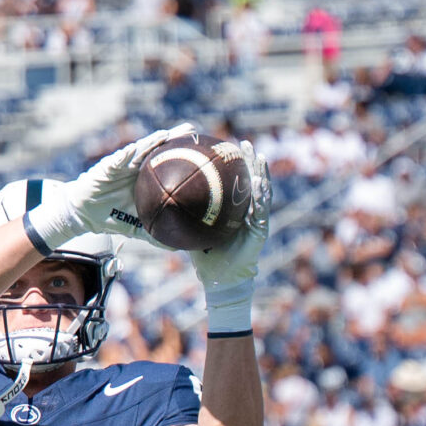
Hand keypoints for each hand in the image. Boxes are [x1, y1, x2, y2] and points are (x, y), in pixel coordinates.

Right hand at [25, 125, 192, 251]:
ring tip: (166, 134)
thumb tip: (178, 248)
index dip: (183, 154)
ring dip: (152, 141)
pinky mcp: (107, 167)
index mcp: (147, 178)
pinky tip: (132, 150)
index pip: (168, 162)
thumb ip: (156, 235)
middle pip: (159, 149)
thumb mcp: (138, 227)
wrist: (86, 214)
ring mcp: (123, 164)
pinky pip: (117, 159)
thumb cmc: (113, 216)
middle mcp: (138, 167)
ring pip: (140, 149)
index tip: (202, 148)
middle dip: (174, 137)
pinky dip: (125, 154)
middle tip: (192, 129)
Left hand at [189, 140, 271, 335]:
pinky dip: (262, 196)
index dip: (234, 166)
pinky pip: (262, 210)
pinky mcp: (261, 231)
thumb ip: (185, 214)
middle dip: (250, 162)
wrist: (221, 280)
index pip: (236, 183)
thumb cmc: (206, 258)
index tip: (227, 147)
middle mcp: (248, 213)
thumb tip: (164, 197)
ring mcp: (257, 221)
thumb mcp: (192, 230)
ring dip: (262, 173)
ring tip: (258, 156)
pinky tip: (259, 182)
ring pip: (262, 192)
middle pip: (251, 182)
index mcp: (234, 211)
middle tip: (244, 144)